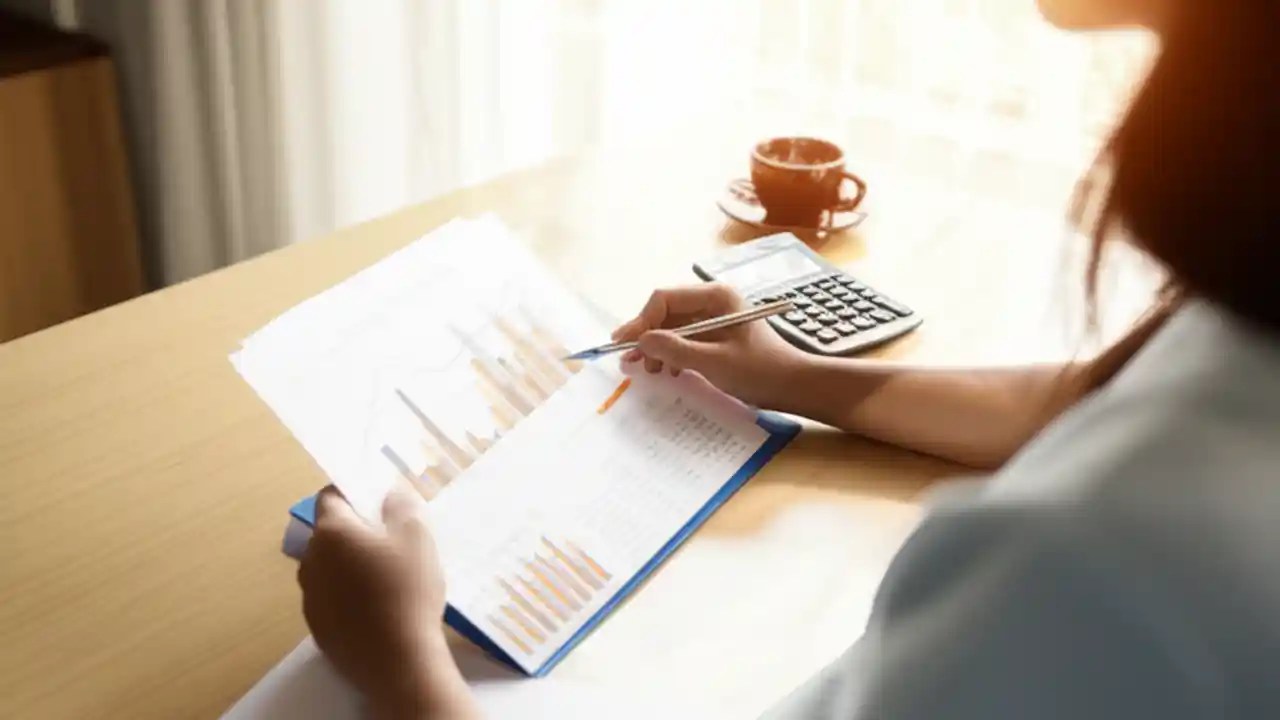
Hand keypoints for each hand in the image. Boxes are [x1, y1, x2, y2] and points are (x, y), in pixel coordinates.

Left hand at [298, 485, 477, 718]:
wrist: (398, 660)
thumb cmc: (407, 590)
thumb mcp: (417, 537)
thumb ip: (401, 506)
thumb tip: (389, 493)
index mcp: (331, 533)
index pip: (329, 496)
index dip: (352, 492)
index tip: (378, 501)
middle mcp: (311, 561)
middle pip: (329, 534)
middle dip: (355, 531)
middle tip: (391, 541)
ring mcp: (310, 597)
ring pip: (328, 568)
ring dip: (349, 565)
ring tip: (386, 579)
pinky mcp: (317, 628)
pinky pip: (331, 599)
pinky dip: (348, 596)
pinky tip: (377, 609)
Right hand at [612, 284, 809, 409]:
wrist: (793, 386)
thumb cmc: (760, 371)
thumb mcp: (714, 362)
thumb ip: (676, 350)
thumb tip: (641, 342)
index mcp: (715, 296)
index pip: (665, 299)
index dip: (642, 321)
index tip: (627, 346)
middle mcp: (712, 301)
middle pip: (666, 311)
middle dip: (646, 335)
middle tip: (629, 360)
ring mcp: (714, 318)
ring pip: (672, 327)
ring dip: (657, 347)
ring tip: (650, 371)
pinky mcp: (716, 336)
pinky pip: (684, 339)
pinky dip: (671, 353)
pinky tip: (668, 371)